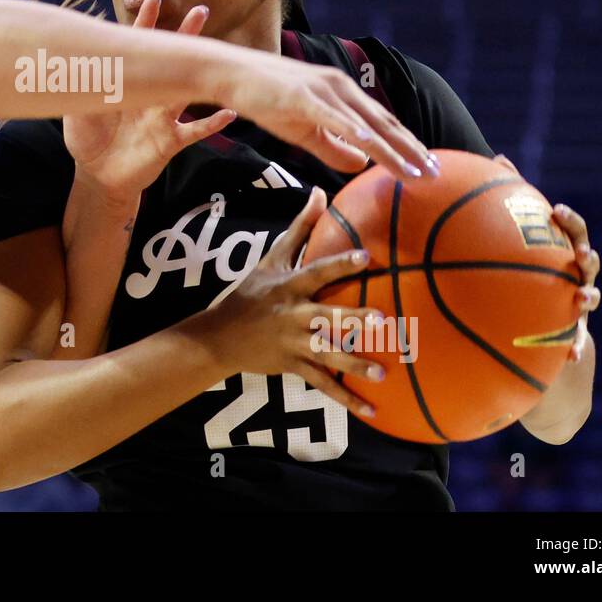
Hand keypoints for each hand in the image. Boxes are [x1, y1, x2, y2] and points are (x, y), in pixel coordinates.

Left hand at [65, 0, 237, 200]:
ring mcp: (162, 117)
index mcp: (127, 84)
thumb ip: (78, 88)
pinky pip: (195, 131)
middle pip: (169, 62)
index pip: (138, 48)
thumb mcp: (76, 111)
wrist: (97, 176)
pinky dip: (212, 123)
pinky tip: (229, 113)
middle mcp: (149, 95)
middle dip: (184, 36)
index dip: (145, 24)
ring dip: (200, 73)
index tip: (152, 0)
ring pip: (185, 90)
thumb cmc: (87, 139)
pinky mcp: (169, 140)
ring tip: (219, 55)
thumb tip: (70, 61)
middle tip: (201, 11)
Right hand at [200, 186, 386, 417]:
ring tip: (381, 372)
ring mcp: (293, 344)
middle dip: (352, 319)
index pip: (317, 272)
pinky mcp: (292, 366)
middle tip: (382, 320)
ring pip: (327, 355)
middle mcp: (292, 316)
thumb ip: (299, 228)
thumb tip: (319, 192)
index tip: (366, 257)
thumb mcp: (270, 258)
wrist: (219, 337)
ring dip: (354, 364)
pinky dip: (346, 399)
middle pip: (326, 317)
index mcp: (288, 287)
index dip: (340, 264)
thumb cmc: (250, 292)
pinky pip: (323, 385)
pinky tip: (371, 410)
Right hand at [219, 34, 436, 179]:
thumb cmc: (267, 100)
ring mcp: (324, 91)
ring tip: (413, 169)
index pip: (385, 123)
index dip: (409, 146)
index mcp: (345, 96)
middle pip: (385, 123)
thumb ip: (333, 148)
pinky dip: (354, 132)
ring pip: (365, 124)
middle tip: (436, 174)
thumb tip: (362, 165)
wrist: (233, 74)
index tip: (430, 168)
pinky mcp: (303, 96)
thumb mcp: (305, 131)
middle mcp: (342, 89)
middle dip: (412, 150)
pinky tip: (369, 148)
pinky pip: (333, 118)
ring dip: (392, 149)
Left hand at [494, 154, 600, 362]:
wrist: (534, 311)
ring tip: (583, 298)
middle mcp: (574, 273)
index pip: (571, 230)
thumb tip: (497, 158)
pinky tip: (568, 358)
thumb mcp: (515, 236)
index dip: (567, 219)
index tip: (555, 209)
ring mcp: (577, 300)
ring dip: (590, 296)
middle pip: (588, 260)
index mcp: (560, 250)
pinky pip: (575, 339)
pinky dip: (574, 346)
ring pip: (590, 296)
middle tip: (580, 253)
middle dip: (585, 255)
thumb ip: (506, 201)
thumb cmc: (523, 266)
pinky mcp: (571, 328)